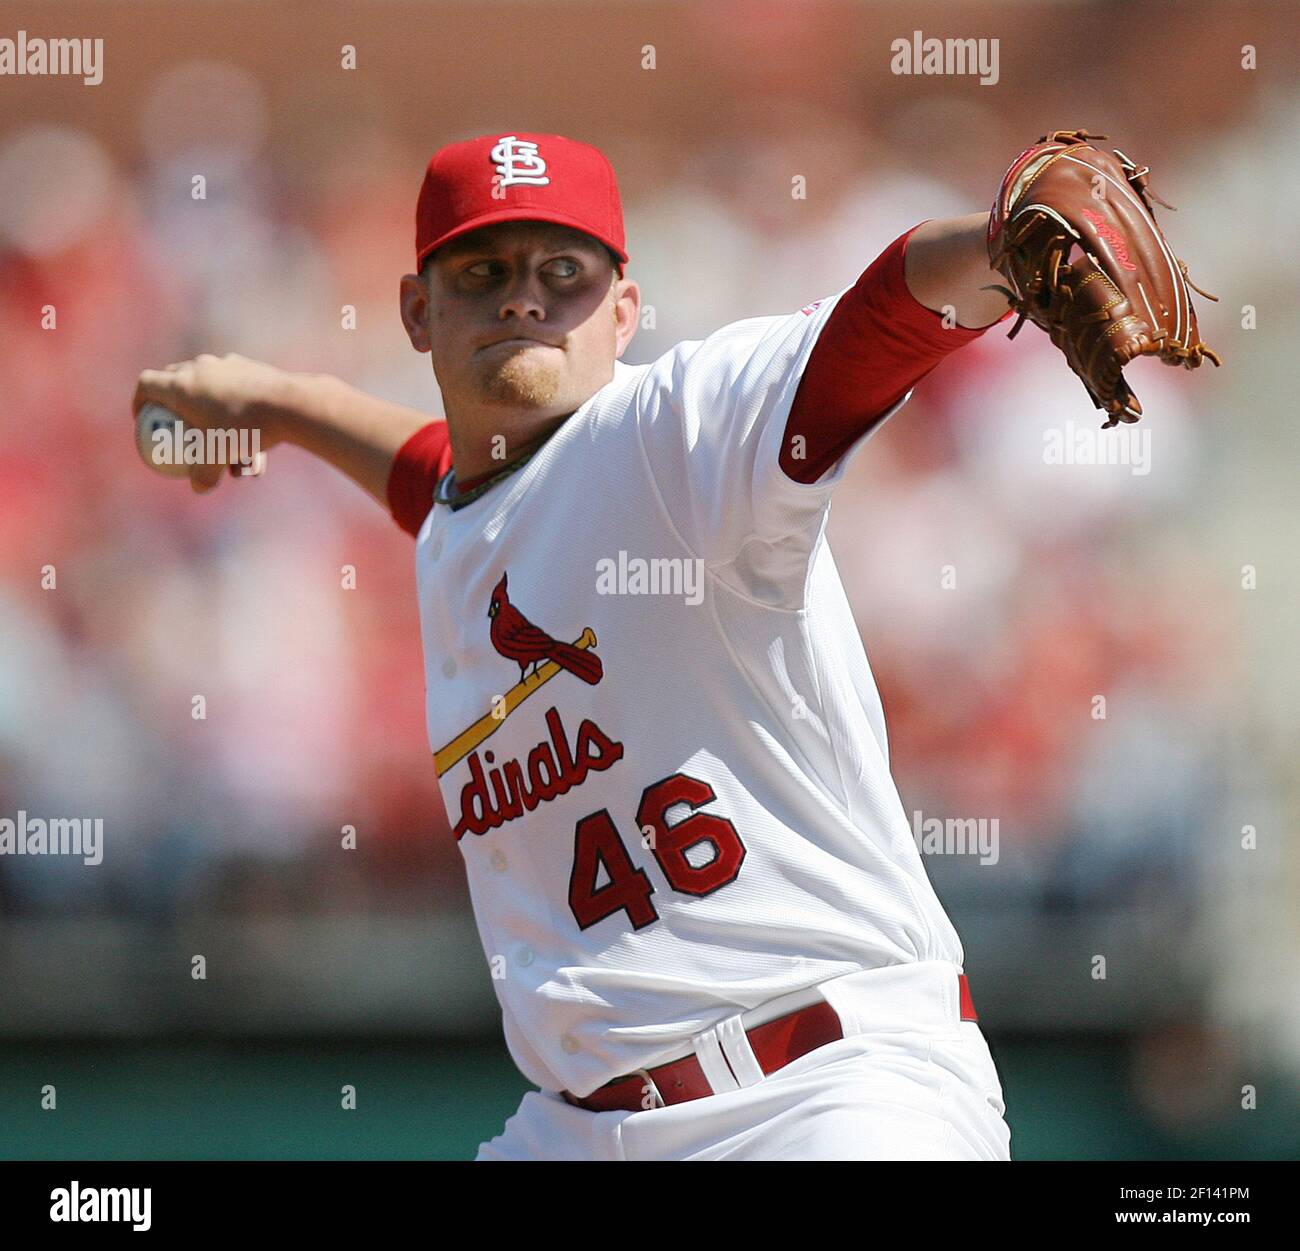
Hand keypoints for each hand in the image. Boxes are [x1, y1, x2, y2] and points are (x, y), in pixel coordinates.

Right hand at [132, 352, 295, 492]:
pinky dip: (240, 417)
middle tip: (182, 430)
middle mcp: (201, 368)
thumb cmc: (246, 428)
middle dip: (178, 411)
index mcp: (182, 384)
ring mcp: (227, 364)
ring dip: (218, 424)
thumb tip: (199, 488)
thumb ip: (204, 474)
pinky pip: (237, 392)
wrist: (290, 404)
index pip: (147, 385)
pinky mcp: (250, 368)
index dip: (140, 402)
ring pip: (213, 393)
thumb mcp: (220, 455)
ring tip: (236, 458)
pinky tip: (256, 446)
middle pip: (177, 384)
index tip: (146, 419)